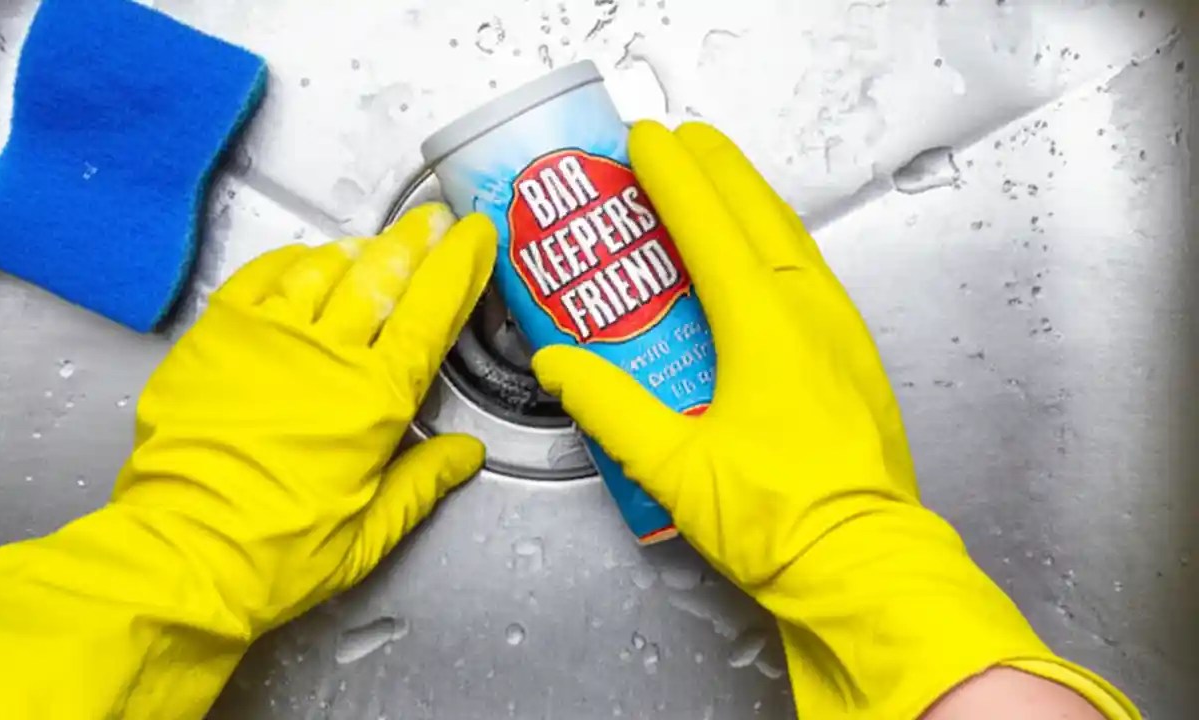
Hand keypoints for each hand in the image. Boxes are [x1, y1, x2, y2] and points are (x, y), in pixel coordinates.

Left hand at [0, 204, 496, 719]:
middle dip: (415, 241)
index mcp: (376, 400)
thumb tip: (467, 454)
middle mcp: (327, 354)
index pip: (431, 312)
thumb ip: (424, 482)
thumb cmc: (277, 553)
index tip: (475, 235)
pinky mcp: (216, 336)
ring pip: (324, 267)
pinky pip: (261, 276)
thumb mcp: (370, 534)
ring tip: (375, 243)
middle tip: (433, 218)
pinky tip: (305, 261)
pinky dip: (292, 261)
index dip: (459, 266)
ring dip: (357, 249)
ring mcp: (268, 337)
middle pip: (382, 275)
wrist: (182, 554)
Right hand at [533, 122, 1137, 719]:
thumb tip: (559, 366)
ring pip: (791, 239)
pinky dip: (775, 244)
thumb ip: (608, 407)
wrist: (863, 566)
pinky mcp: (853, 360)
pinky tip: (760, 259)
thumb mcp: (671, 467)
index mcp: (764, 326)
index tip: (643, 142)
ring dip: (749, 201)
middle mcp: (810, 314)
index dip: (671, 176)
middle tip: (677, 141)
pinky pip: (810, 274)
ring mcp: (840, 334)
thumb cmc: (779, 523)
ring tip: (715, 182)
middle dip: (715, 168)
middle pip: (758, 213)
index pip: (708, 225)